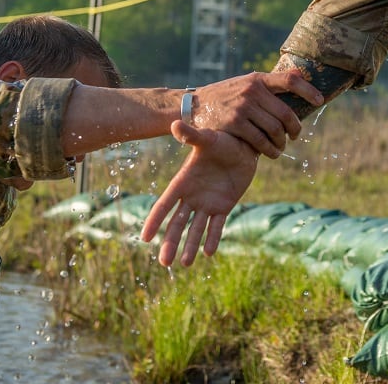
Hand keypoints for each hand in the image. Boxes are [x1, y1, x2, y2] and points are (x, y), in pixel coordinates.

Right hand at [140, 120, 258, 265]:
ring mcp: (207, 203)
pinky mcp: (224, 206)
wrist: (243, 147)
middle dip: (170, 242)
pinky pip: (217, 225)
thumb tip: (175, 124)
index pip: (164, 204)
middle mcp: (192, 196)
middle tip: (164, 264)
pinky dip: (212, 238)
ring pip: (196, 228)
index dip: (154, 220)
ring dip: (190, 245)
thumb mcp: (208, 139)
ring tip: (185, 264)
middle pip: (177, 223)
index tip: (144, 238)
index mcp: (183, 182)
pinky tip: (208, 253)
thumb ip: (192, 136)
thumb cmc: (222, 140)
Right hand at [187, 71, 320, 158]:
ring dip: (281, 143)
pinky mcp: (235, 124)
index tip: (320, 100)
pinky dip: (268, 150)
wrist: (193, 105)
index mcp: (258, 79)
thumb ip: (271, 82)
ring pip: (275, 130)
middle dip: (295, 128)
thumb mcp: (246, 83)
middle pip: (286, 113)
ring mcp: (243, 107)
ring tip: (281, 148)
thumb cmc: (225, 96)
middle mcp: (252, 91)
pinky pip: (260, 141)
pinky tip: (269, 153)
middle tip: (295, 136)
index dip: (308, 90)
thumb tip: (301, 73)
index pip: (290, 80)